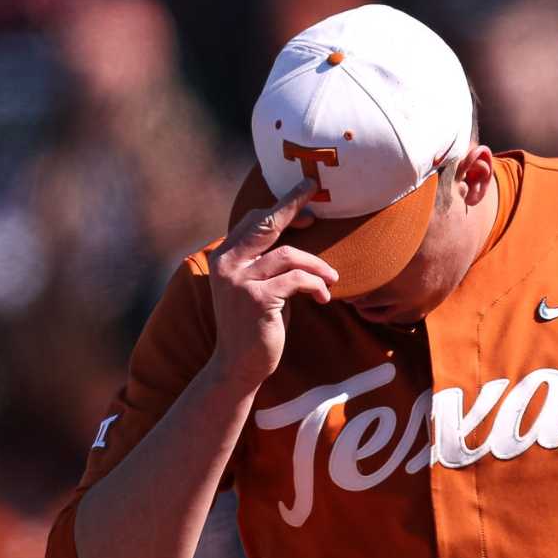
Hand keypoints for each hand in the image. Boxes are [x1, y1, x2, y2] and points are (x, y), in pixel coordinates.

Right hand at [205, 179, 334, 388]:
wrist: (237, 367)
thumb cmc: (254, 325)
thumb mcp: (258, 287)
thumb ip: (267, 262)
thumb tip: (297, 233)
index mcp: (224, 257)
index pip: (253, 221)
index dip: (281, 210)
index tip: (307, 207)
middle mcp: (226, 264)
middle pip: (266, 223)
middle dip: (292, 204)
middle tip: (314, 190)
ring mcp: (239, 281)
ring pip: (289, 255)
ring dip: (318, 265)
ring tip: (333, 278)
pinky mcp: (256, 299)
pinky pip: (297, 280)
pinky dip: (316, 285)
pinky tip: (323, 297)